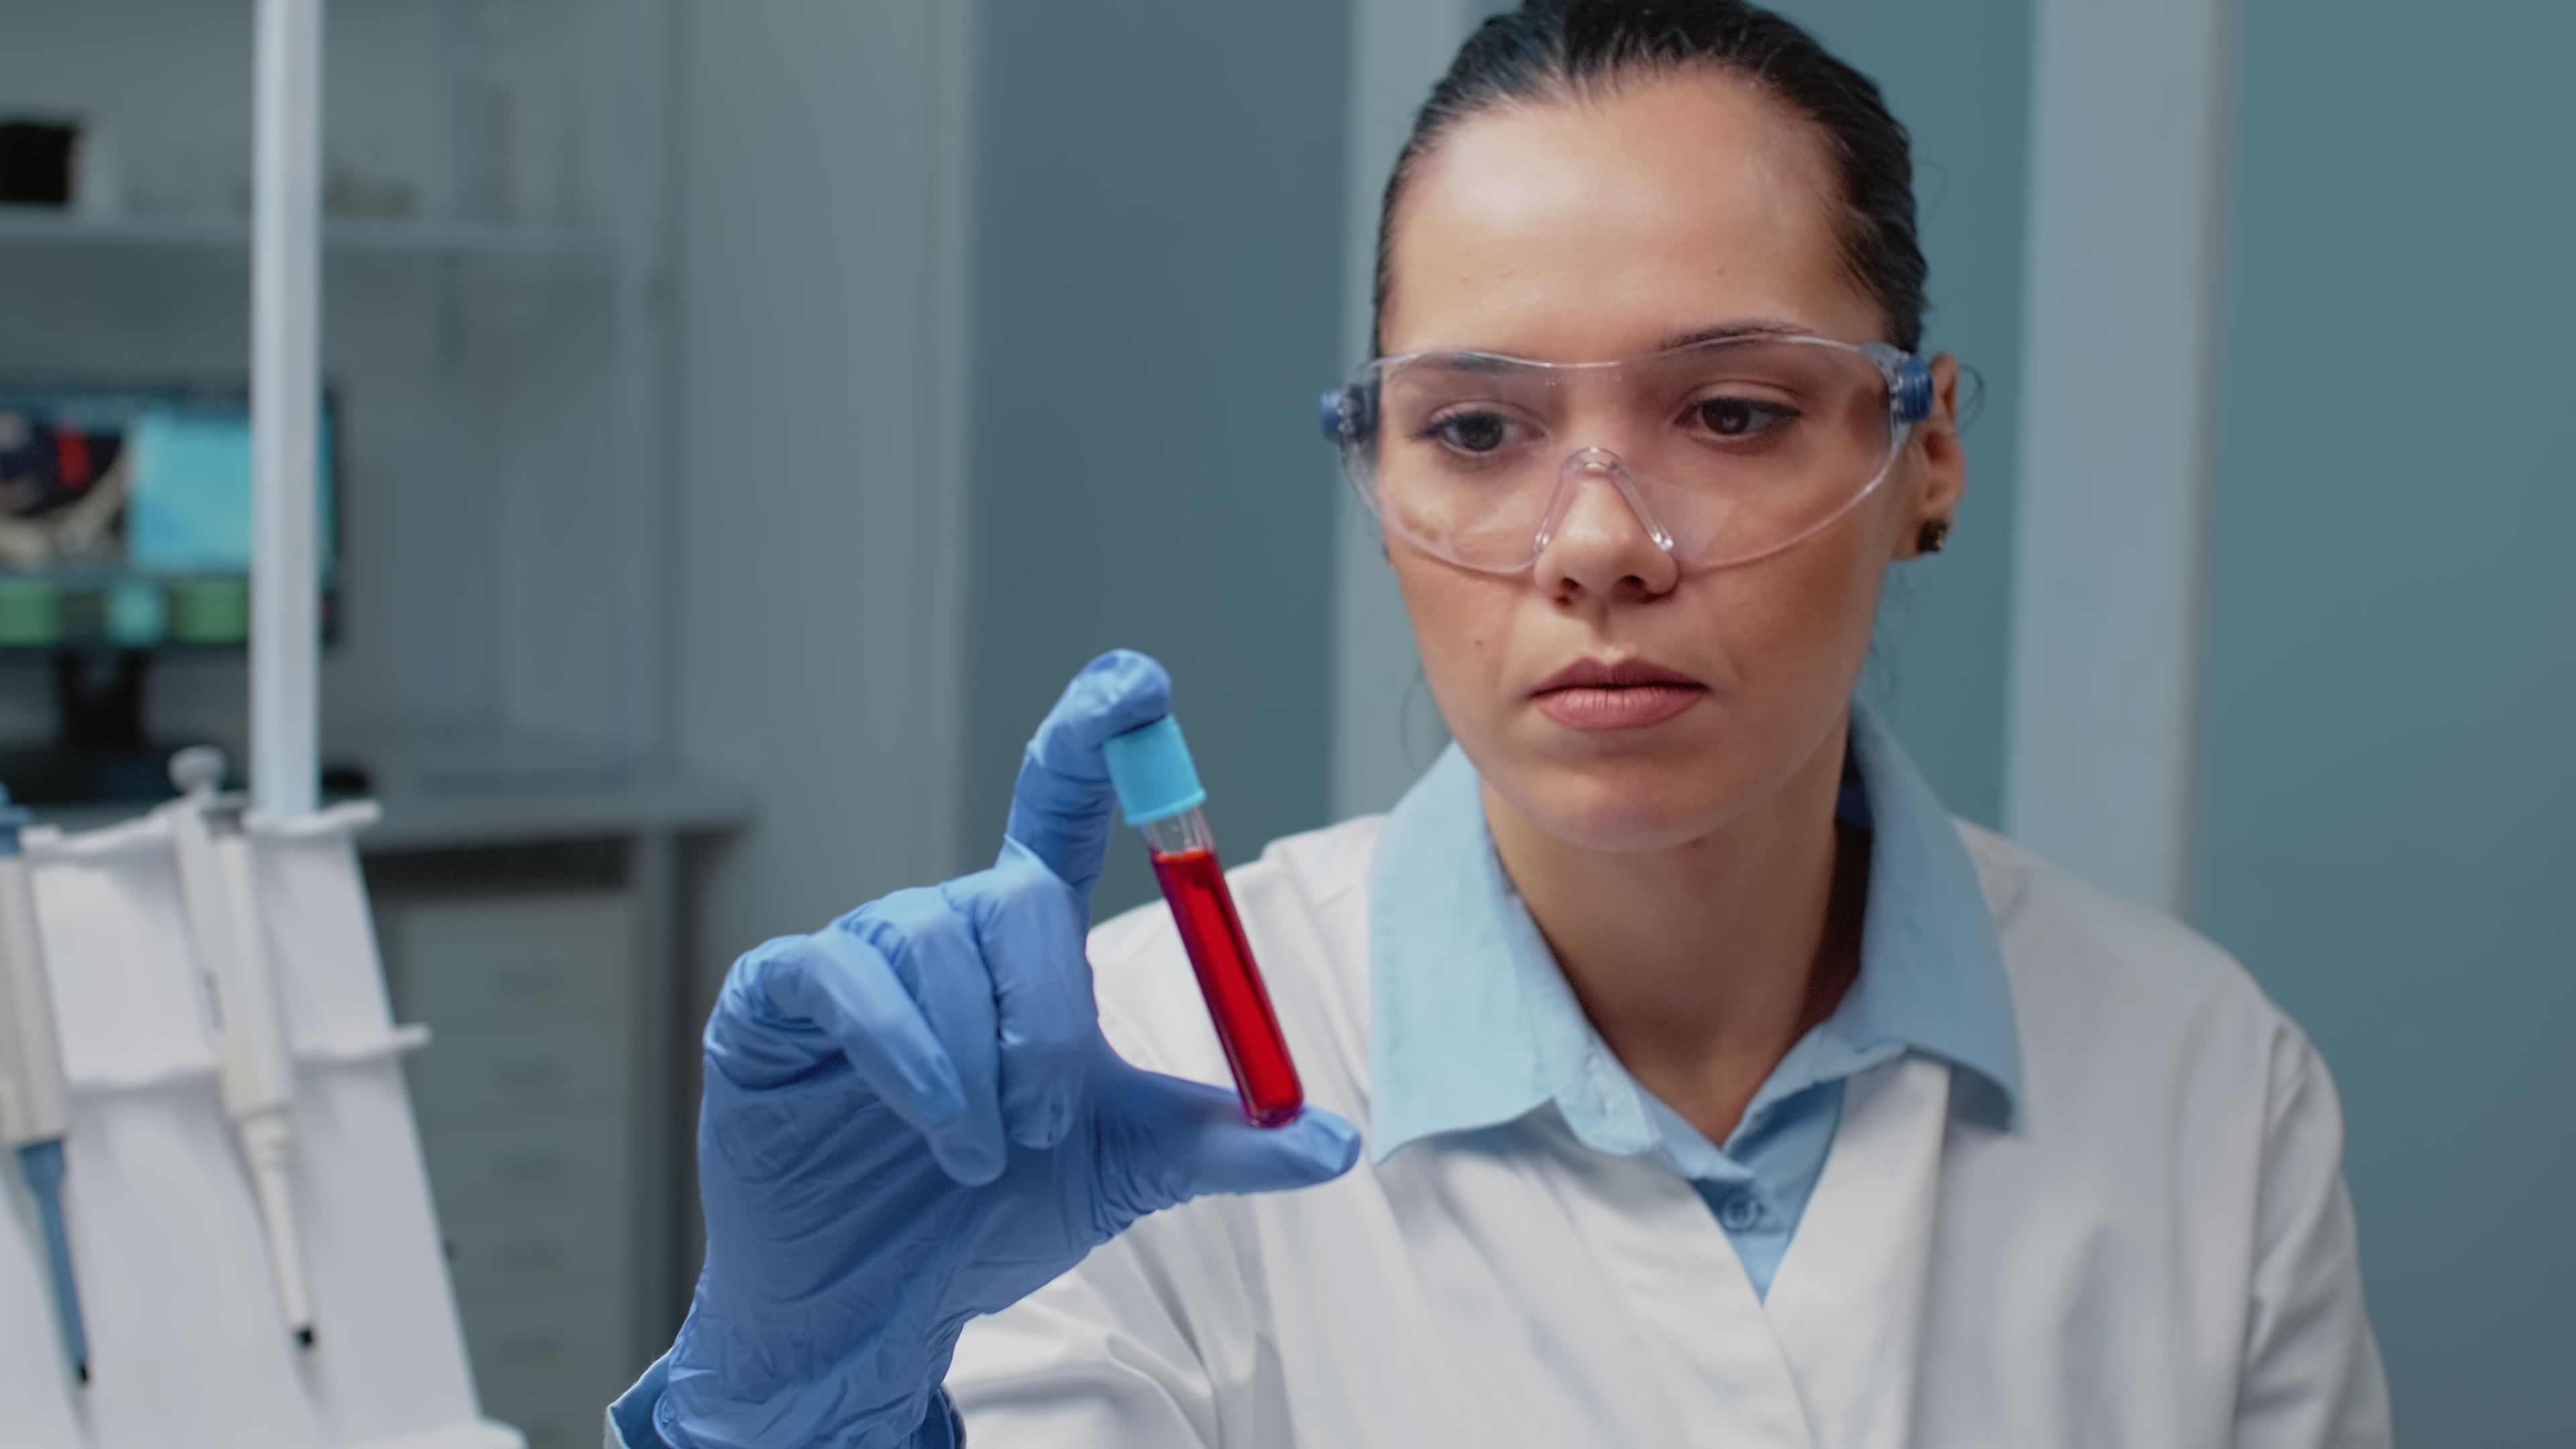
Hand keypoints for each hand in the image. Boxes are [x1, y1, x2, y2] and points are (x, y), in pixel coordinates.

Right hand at [656, 650, 1362, 1448]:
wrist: (877, 1311)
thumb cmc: (990, 1218)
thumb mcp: (1128, 1170)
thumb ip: (1227, 1143)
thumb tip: (1337, 1139)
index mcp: (1026, 943)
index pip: (1063, 804)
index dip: (1096, 735)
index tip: (1141, 684)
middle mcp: (946, 929)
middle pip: (1013, 895)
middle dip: (1049, 1014)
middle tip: (1049, 1119)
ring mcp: (857, 960)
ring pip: (935, 944)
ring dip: (978, 1058)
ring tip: (981, 1152)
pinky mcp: (775, 1003)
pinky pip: (842, 981)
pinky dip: (902, 1050)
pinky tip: (932, 1120)